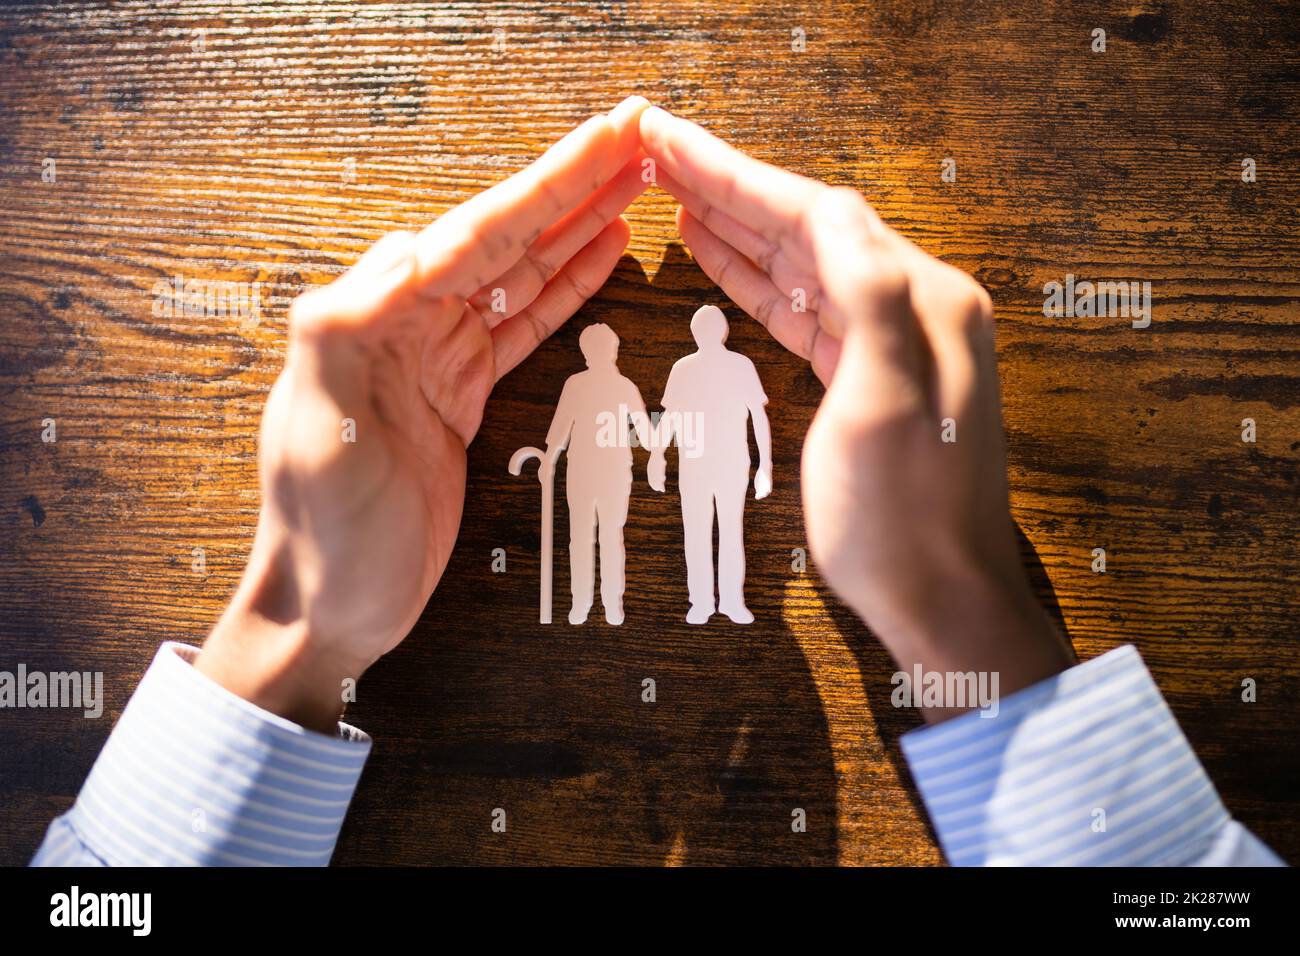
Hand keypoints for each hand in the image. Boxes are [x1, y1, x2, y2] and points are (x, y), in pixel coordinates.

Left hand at [199, 97, 649, 730]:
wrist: (335, 606)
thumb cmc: (322, 534)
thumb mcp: (319, 438)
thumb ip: (344, 336)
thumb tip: (405, 250)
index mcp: (369, 318)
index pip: (471, 233)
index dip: (544, 185)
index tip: (603, 141)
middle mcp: (404, 323)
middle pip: (502, 237)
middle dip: (569, 185)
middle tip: (635, 138)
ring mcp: (437, 356)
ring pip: (519, 272)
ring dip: (574, 225)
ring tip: (632, 182)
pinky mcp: (461, 391)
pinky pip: (521, 323)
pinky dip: (563, 286)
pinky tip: (600, 253)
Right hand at [640, 106, 1073, 718]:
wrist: (941, 600)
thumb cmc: (905, 517)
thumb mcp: (884, 405)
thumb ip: (867, 297)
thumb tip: (831, 211)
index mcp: (922, 300)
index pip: (819, 213)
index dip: (739, 174)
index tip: (672, 143)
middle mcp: (914, 306)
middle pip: (808, 227)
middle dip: (732, 187)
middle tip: (659, 151)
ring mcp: (892, 341)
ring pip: (802, 264)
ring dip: (739, 227)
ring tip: (674, 191)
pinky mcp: (867, 376)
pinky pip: (804, 308)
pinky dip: (757, 280)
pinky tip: (717, 256)